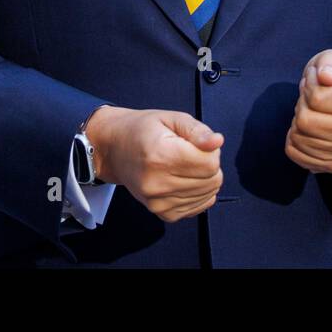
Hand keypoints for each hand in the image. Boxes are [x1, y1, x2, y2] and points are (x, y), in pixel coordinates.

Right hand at [84, 106, 223, 222]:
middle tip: (190, 153)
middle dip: (209, 165)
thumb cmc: (143, 130)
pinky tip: (184, 180)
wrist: (114, 149)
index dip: (211, 150)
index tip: (196, 143)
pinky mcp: (161, 213)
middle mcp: (157, 183)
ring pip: (208, 196)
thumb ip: (197, 130)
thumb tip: (218, 142)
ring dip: (204, 179)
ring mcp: (158, 202)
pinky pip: (198, 208)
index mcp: (160, 155)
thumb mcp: (171, 117)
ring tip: (184, 165)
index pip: (210, 163)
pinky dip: (198, 194)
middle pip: (212, 181)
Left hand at [285, 50, 331, 174]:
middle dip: (301, 104)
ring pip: (299, 137)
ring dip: (297, 121)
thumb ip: (329, 63)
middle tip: (310, 98)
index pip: (316, 98)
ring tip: (311, 112)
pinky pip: (296, 154)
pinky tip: (306, 129)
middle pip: (306, 120)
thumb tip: (325, 76)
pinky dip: (294, 139)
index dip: (309, 85)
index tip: (316, 80)